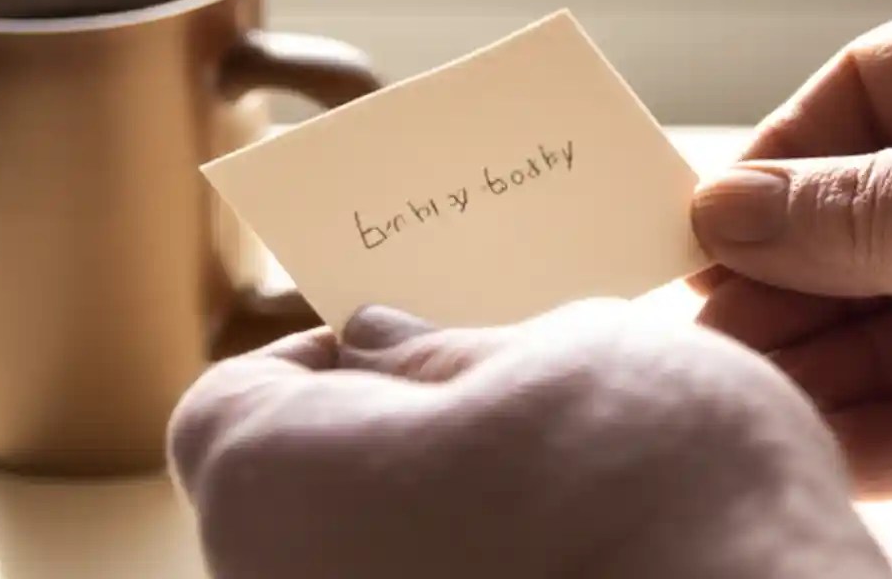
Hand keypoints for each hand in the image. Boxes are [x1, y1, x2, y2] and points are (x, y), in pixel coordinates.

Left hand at [169, 300, 891, 578]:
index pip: (237, 400)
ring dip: (443, 516)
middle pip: (305, 491)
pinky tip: (575, 555)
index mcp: (271, 488)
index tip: (411, 336)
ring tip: (560, 484)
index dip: (323, 353)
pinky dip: (483, 574)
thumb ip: (445, 349)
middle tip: (503, 397)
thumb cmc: (654, 485)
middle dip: (392, 434)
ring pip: (375, 561)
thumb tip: (381, 340)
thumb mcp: (559, 355)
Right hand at [690, 0, 891, 497]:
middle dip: (784, 290)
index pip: (859, 107)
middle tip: (700, 338)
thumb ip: (875, 207)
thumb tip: (727, 210)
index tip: (696, 231)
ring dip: (824, 373)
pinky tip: (823, 447)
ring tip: (739, 402)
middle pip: (865, 233)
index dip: (774, 170)